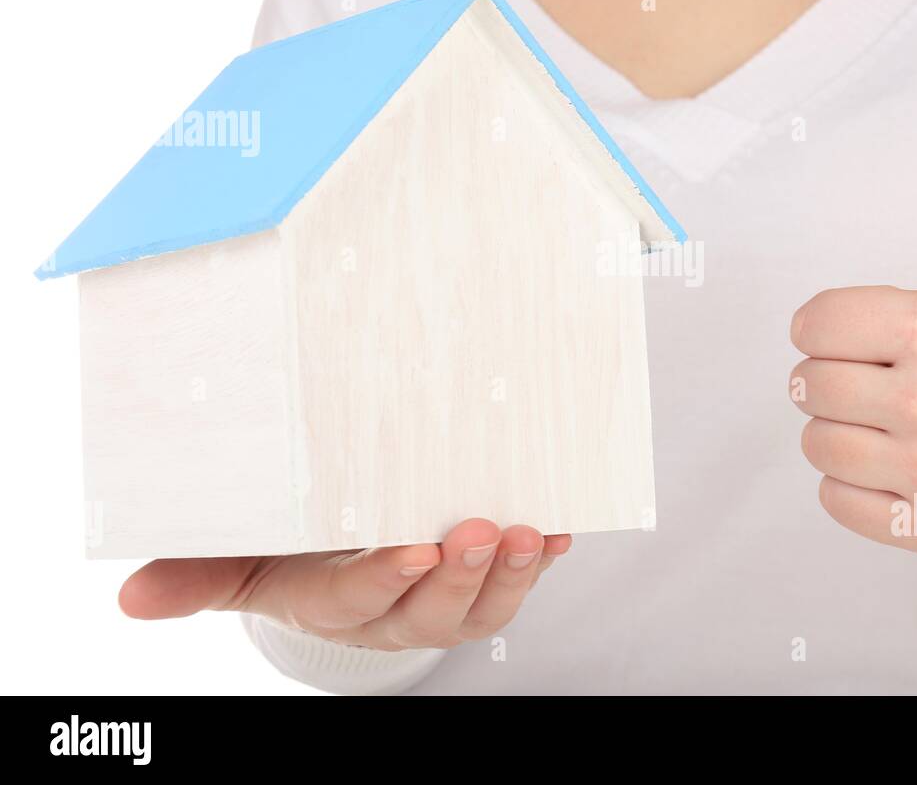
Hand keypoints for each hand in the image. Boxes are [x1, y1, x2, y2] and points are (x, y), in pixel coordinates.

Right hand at [118, 519, 570, 649]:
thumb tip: (128, 596)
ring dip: (514, 570)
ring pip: (488, 603)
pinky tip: (563, 529)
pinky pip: (522, 582)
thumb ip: (198, 578)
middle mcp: (399, 613)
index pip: (362, 598)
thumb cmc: (292, 558)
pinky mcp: (485, 586)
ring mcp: (447, 605)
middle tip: (483, 529)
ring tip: (532, 532)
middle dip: (463, 572)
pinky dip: (545, 558)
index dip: (389, 577)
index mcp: (337, 605)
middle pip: (437, 605)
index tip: (415, 548)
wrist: (340, 570)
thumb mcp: (243, 566)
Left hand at [789, 87, 916, 552]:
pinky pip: (833, 501)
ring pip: (814, 442)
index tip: (869, 331)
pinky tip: (896, 463)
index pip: (812, 322)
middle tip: (883, 376)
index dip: (832, 324)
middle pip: (807, 383)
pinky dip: (854, 486)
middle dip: (837, 375)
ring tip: (889, 420)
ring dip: (841, 430)